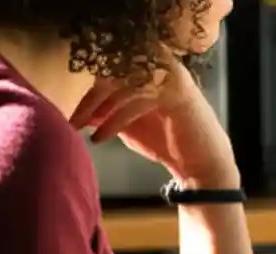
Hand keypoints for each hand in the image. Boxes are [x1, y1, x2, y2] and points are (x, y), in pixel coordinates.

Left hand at [69, 47, 238, 187]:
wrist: (202, 166)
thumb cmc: (167, 143)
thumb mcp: (129, 124)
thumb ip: (106, 112)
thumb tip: (79, 107)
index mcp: (152, 68)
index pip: (112, 67)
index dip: (91, 88)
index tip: (74, 111)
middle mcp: (163, 66)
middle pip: (114, 71)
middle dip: (91, 97)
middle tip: (73, 119)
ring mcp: (172, 77)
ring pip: (123, 84)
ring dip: (98, 107)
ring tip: (83, 128)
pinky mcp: (177, 94)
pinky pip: (136, 101)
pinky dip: (114, 120)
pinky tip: (100, 136)